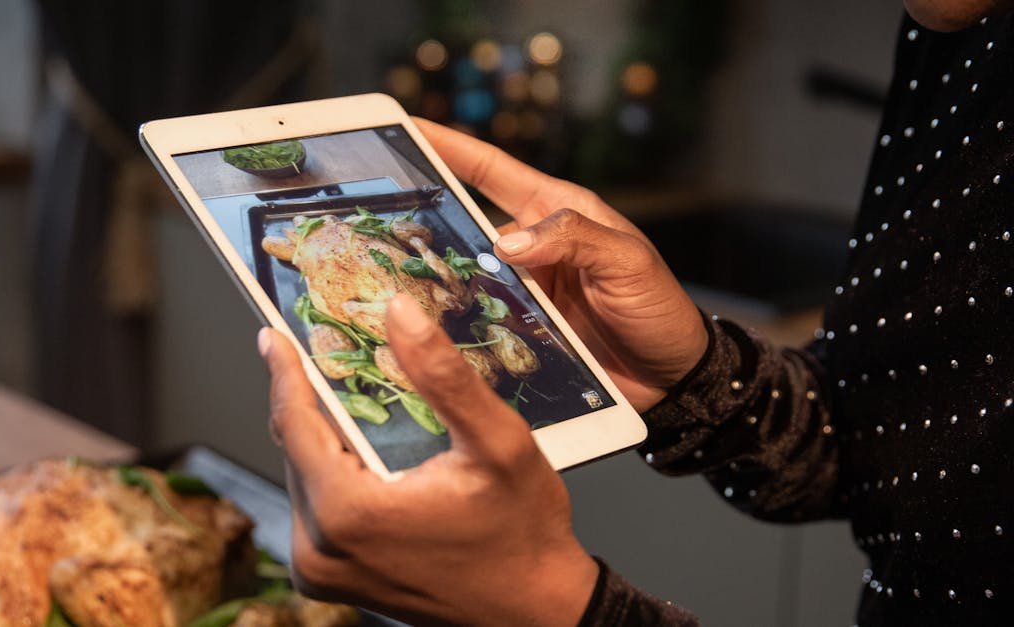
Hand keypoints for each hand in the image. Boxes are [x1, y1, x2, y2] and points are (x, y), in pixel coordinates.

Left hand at [259, 294, 596, 626]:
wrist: (534, 609)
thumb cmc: (521, 533)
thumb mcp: (498, 442)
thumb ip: (444, 376)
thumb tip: (400, 312)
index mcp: (348, 512)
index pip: (296, 423)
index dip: (284, 372)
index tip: (272, 336)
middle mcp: (319, 549)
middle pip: (296, 450)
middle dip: (310, 399)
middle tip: (323, 351)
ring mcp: (319, 571)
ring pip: (303, 477)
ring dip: (322, 436)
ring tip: (349, 395)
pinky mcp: (328, 580)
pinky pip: (315, 508)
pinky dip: (332, 472)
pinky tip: (364, 449)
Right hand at [415, 118, 707, 409]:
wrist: (674, 378)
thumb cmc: (660, 309)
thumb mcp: (626, 262)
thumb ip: (573, 239)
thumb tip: (507, 242)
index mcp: (554, 213)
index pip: (492, 171)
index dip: (450, 148)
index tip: (409, 127)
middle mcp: (531, 249)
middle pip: (464, 225)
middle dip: (422, 218)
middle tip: (374, 215)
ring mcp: (522, 291)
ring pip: (464, 276)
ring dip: (434, 277)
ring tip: (387, 275)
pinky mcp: (520, 332)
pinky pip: (477, 320)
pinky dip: (453, 322)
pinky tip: (424, 328)